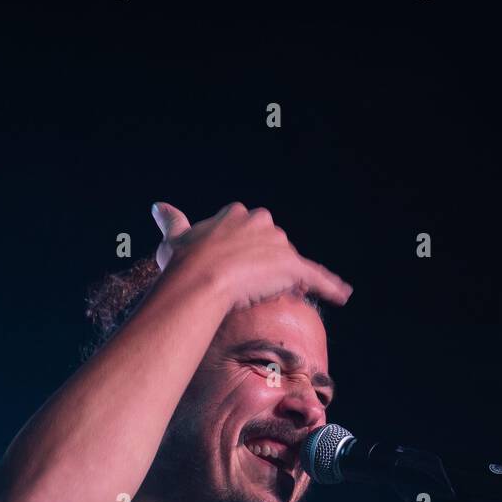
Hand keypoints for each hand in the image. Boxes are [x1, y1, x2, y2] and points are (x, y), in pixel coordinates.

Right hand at [151, 200, 352, 312]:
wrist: (200, 279)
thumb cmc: (184, 263)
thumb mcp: (174, 238)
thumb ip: (171, 221)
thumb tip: (158, 207)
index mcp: (238, 214)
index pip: (251, 232)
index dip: (247, 253)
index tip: (241, 266)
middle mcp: (262, 223)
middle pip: (274, 246)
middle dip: (268, 264)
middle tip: (254, 285)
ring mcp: (278, 244)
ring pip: (291, 264)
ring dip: (289, 279)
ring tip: (280, 294)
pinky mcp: (292, 266)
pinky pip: (317, 277)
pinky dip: (331, 285)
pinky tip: (343, 294)